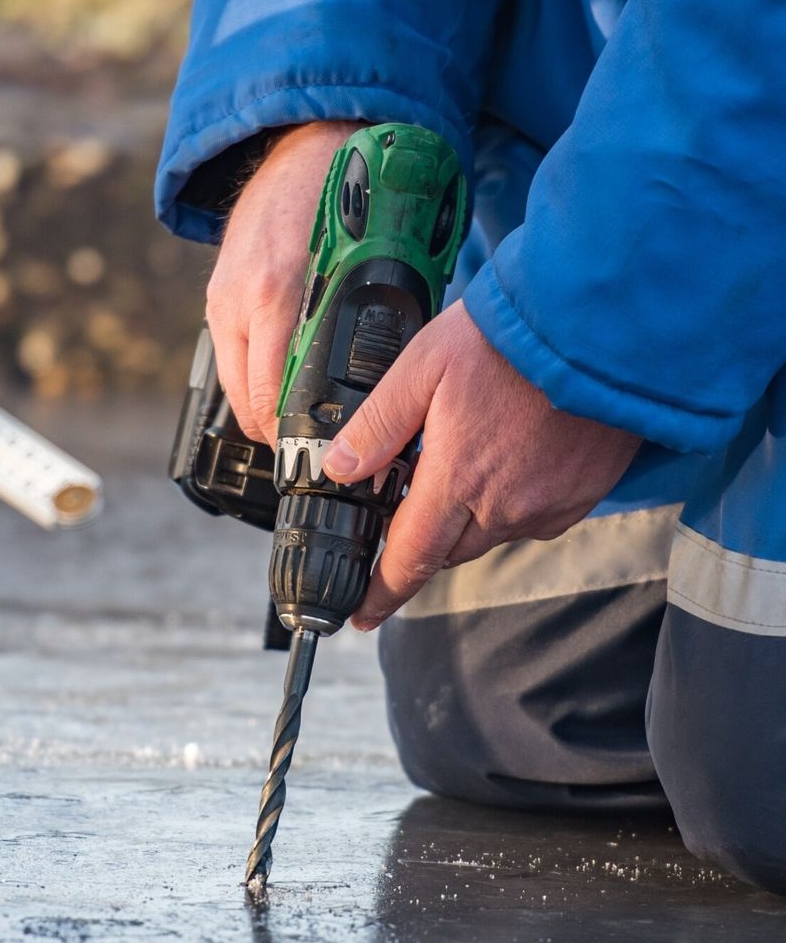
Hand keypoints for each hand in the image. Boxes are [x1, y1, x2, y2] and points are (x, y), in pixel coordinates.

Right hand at [207, 120, 359, 444]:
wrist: (313, 141)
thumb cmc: (353, 201)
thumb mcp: (375, 266)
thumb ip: (370, 325)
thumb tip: (384, 385)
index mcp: (282, 294)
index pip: (273, 396)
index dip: (296, 436)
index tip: (322, 455)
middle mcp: (244, 298)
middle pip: (247, 401)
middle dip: (277, 432)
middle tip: (311, 449)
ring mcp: (223, 294)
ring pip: (232, 384)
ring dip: (260, 408)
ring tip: (294, 424)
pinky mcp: (216, 291)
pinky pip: (228, 354)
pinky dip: (249, 376)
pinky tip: (276, 383)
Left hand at [321, 303, 641, 629]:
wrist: (600, 327)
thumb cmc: (511, 339)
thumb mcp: (424, 365)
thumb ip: (379, 423)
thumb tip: (341, 468)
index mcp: (458, 481)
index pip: (410, 559)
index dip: (382, 593)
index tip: (363, 615)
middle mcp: (504, 508)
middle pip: (448, 549)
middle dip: (424, 536)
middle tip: (410, 500)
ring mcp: (548, 506)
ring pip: (490, 534)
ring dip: (469, 515)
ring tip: (467, 461)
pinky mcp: (581, 496)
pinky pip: (533, 519)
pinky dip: (512, 502)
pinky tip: (510, 458)